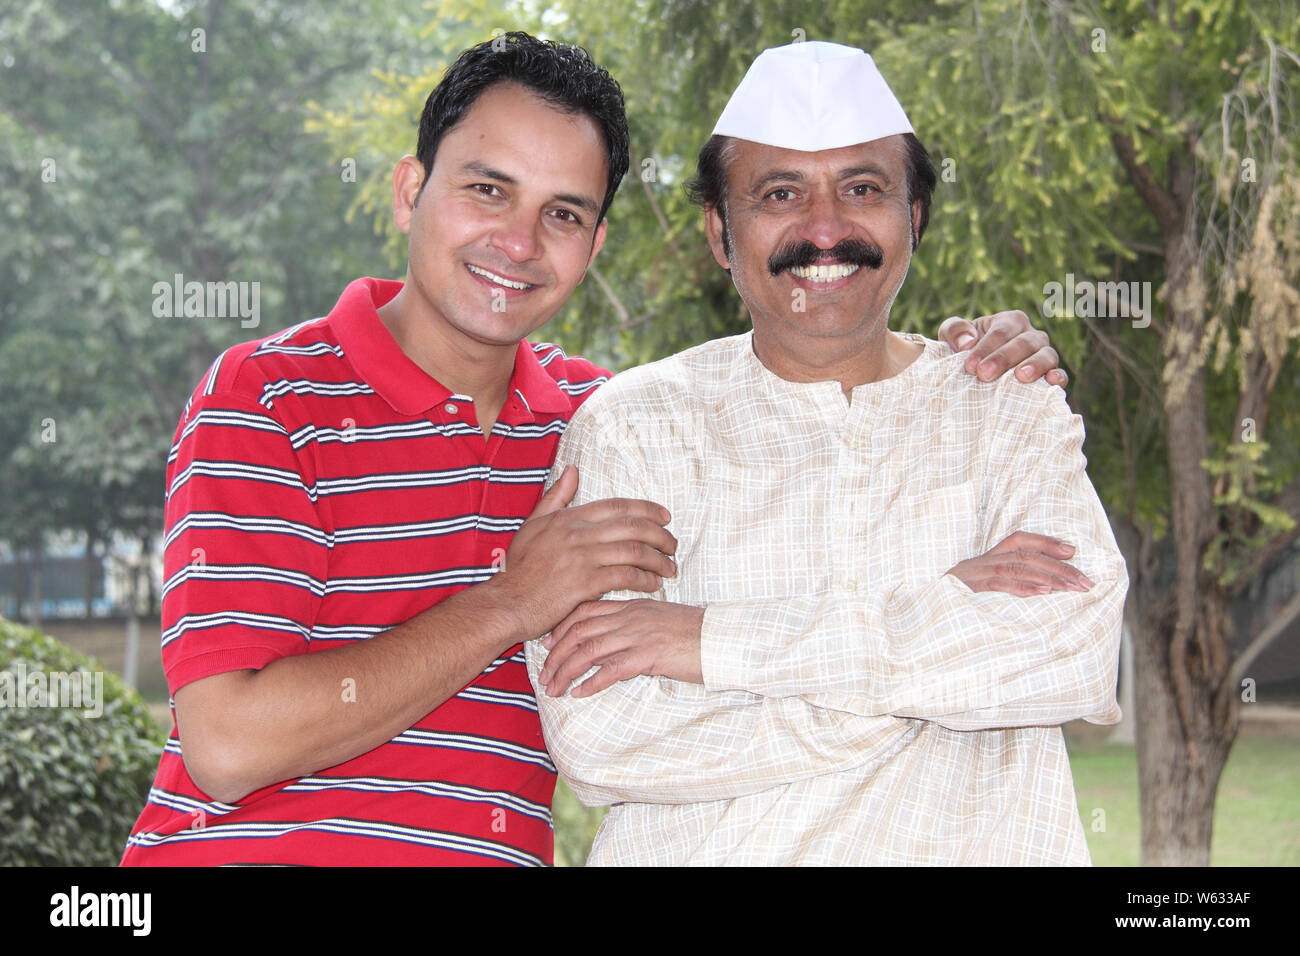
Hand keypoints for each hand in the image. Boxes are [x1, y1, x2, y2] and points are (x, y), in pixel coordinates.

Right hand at [487, 466, 677, 639]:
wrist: (506, 603)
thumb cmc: (518, 568)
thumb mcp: (533, 525)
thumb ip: (555, 498)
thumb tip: (571, 469)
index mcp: (568, 518)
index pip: (617, 507)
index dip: (646, 509)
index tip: (665, 517)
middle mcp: (577, 534)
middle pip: (632, 526)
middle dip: (660, 535)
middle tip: (673, 545)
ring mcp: (581, 558)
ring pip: (633, 551)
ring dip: (657, 559)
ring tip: (670, 567)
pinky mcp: (584, 584)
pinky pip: (624, 577)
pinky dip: (644, 580)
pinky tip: (653, 584)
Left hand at [538, 599, 704, 697]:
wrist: (723, 639)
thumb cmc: (694, 634)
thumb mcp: (660, 623)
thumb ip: (635, 627)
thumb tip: (615, 644)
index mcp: (632, 606)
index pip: (586, 610)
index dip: (562, 627)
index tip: (548, 644)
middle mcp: (630, 617)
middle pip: (580, 630)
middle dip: (556, 653)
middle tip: (544, 673)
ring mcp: (639, 635)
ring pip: (589, 650)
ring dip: (567, 670)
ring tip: (554, 689)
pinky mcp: (649, 655)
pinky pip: (612, 669)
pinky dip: (591, 682)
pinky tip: (579, 694)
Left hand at [938, 310, 1067, 386]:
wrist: (975, 372)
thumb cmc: (964, 350)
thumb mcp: (952, 335)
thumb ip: (954, 330)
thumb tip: (967, 342)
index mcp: (1010, 321)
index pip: (1001, 331)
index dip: (986, 348)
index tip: (970, 366)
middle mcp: (1030, 335)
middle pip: (1024, 342)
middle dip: (1004, 358)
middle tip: (984, 375)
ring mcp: (1043, 354)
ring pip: (1046, 354)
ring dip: (1035, 365)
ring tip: (1021, 377)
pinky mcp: (1050, 373)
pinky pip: (1060, 373)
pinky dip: (1058, 377)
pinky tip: (1051, 382)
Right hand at [946, 531, 1093, 596]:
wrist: (916, 616)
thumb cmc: (949, 609)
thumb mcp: (975, 594)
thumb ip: (1000, 588)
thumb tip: (1038, 591)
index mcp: (982, 561)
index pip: (1017, 540)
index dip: (1045, 542)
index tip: (1072, 551)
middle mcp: (978, 563)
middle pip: (1024, 555)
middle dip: (1058, 567)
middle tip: (1085, 582)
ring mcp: (973, 575)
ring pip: (1016, 567)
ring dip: (1048, 577)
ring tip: (1072, 588)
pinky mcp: (968, 590)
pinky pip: (999, 584)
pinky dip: (1023, 587)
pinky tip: (1044, 592)